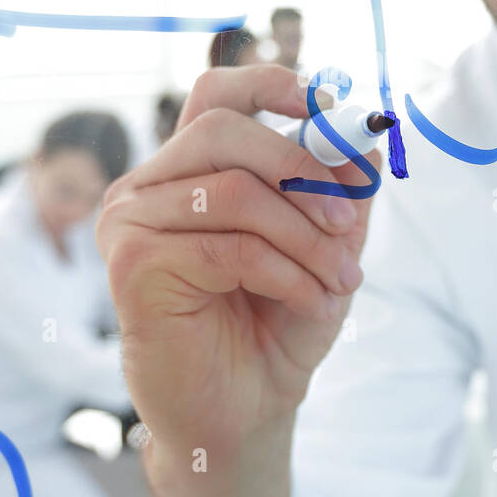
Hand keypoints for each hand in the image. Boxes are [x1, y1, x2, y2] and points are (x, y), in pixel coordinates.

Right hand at [95, 64, 381, 496]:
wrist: (242, 411)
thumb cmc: (275, 324)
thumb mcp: (324, 246)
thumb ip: (339, 190)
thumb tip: (365, 139)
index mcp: (188, 170)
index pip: (216, 95)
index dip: (271, 85)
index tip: (327, 105)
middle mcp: (148, 186)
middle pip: (223, 132)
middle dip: (301, 169)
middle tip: (348, 220)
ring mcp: (131, 222)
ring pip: (231, 191)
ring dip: (304, 235)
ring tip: (341, 278)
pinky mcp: (132, 266)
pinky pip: (226, 247)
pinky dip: (285, 272)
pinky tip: (310, 301)